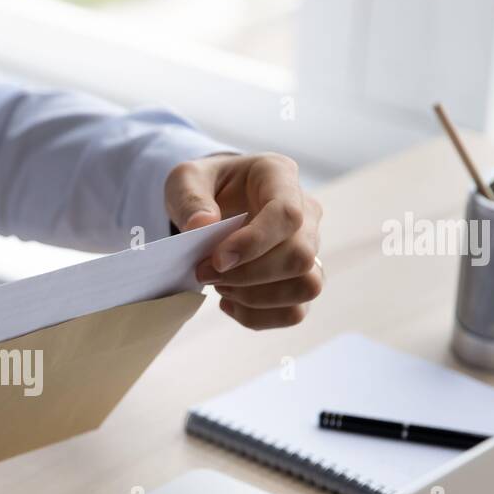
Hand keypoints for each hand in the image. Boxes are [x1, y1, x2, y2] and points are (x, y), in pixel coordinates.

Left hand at [164, 153, 323, 329]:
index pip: (287, 215)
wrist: (213, 204)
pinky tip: (229, 302)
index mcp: (279, 176)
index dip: (254, 243)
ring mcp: (309, 248)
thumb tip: (203, 226)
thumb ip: (189, 197)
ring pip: (307, 287)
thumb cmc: (204, 188)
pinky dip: (257, 316)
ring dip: (256, 297)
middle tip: (205, 272)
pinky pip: (295, 311)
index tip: (216, 259)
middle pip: (300, 257)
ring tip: (220, 286)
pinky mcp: (300, 279)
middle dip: (248, 275)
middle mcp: (306, 212)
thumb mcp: (184, 180)